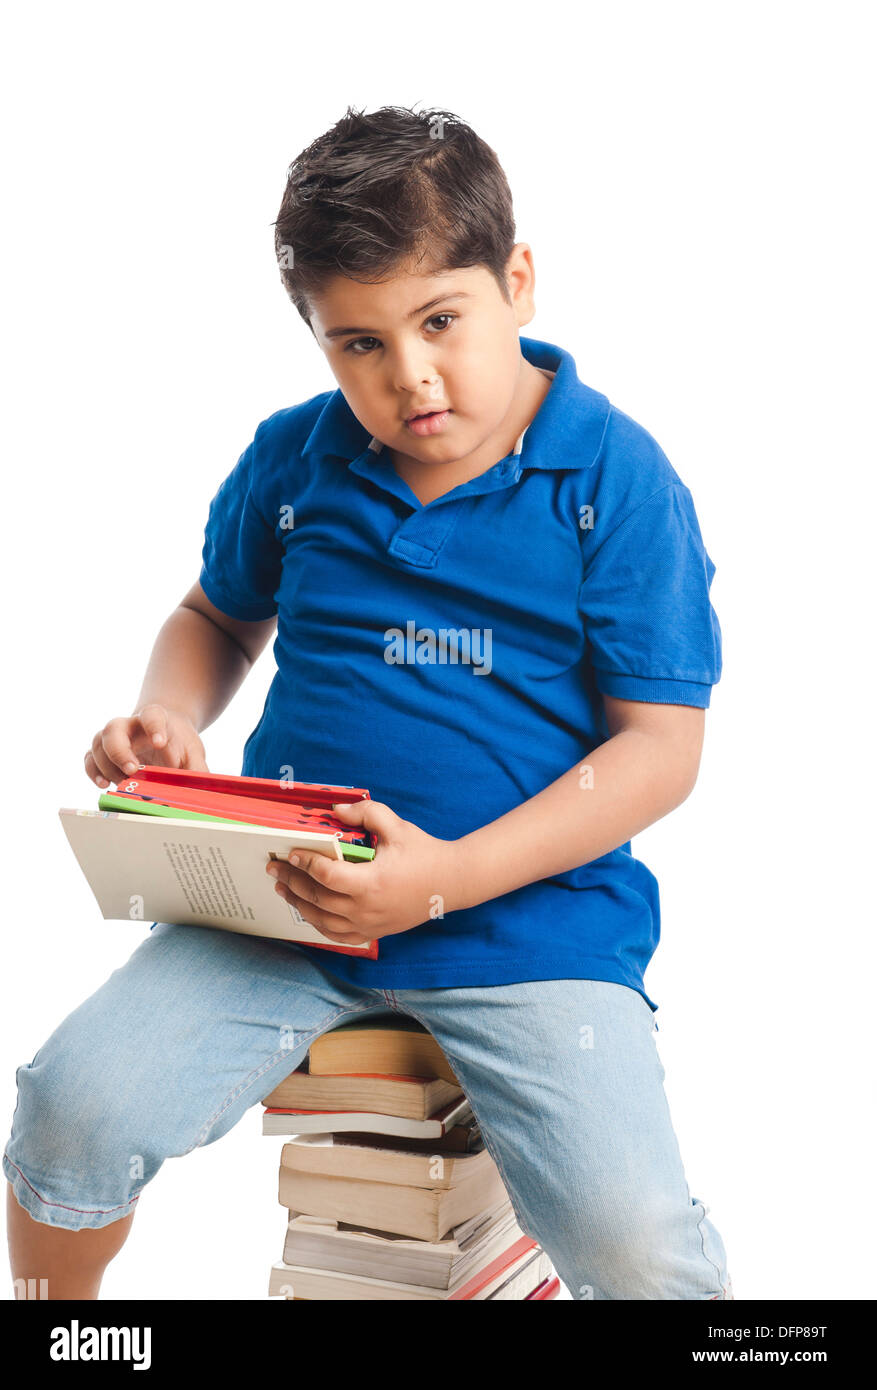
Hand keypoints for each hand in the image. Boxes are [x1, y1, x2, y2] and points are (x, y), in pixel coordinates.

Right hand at [85, 704, 208, 786]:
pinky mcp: (103, 752)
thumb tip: (202, 790)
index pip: (152, 715)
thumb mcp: (193, 752)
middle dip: (120, 751)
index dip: (154, 727)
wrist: (162, 735)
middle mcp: (129, 725)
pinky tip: (104, 784)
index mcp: (154, 718)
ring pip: (99, 743)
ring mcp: (113, 737)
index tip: (160, 743)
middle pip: (114, 728)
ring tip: (123, 782)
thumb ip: (196, 769)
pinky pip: (90, 757)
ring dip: (107, 765)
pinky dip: (92, 771)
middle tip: (133, 770)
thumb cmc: (178, 744)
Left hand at [265, 799, 460, 944]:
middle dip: (293, 882)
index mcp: (372, 882)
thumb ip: (366, 814)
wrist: (453, 882)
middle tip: (274, 869)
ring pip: (323, 921)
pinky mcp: (375, 932)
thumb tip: (334, 811)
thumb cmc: (425, 852)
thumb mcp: (397, 826)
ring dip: (299, 905)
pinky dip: (318, 926)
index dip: (305, 864)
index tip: (290, 854)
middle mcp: (368, 908)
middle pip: (318, 899)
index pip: (328, 875)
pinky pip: (339, 936)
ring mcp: (371, 924)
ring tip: (283, 890)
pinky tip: (307, 913)